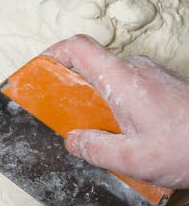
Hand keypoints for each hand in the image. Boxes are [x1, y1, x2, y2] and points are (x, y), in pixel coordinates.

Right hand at [44, 34, 188, 188]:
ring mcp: (154, 76)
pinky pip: (131, 89)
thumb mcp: (135, 159)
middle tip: (64, 119)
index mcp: (123, 79)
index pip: (79, 47)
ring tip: (100, 136)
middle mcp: (137, 70)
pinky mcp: (166, 87)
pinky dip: (119, 108)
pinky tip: (127, 137)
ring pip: (112, 81)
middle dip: (73, 91)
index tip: (38, 72)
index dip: (52, 54)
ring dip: (99, 104)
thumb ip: (96, 149)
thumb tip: (72, 141)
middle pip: (92, 67)